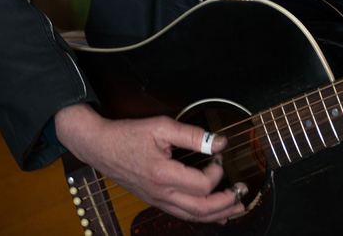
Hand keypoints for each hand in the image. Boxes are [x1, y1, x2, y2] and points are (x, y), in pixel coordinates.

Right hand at [54, 103, 244, 223]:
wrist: (99, 146)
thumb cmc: (128, 135)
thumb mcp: (162, 126)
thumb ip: (194, 135)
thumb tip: (220, 142)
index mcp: (163, 175)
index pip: (202, 185)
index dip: (218, 172)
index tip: (219, 157)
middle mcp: (160, 193)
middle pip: (201, 209)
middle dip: (226, 203)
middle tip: (243, 192)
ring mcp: (156, 200)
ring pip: (192, 216)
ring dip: (217, 214)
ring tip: (236, 209)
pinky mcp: (153, 200)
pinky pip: (181, 214)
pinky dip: (200, 216)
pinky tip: (212, 214)